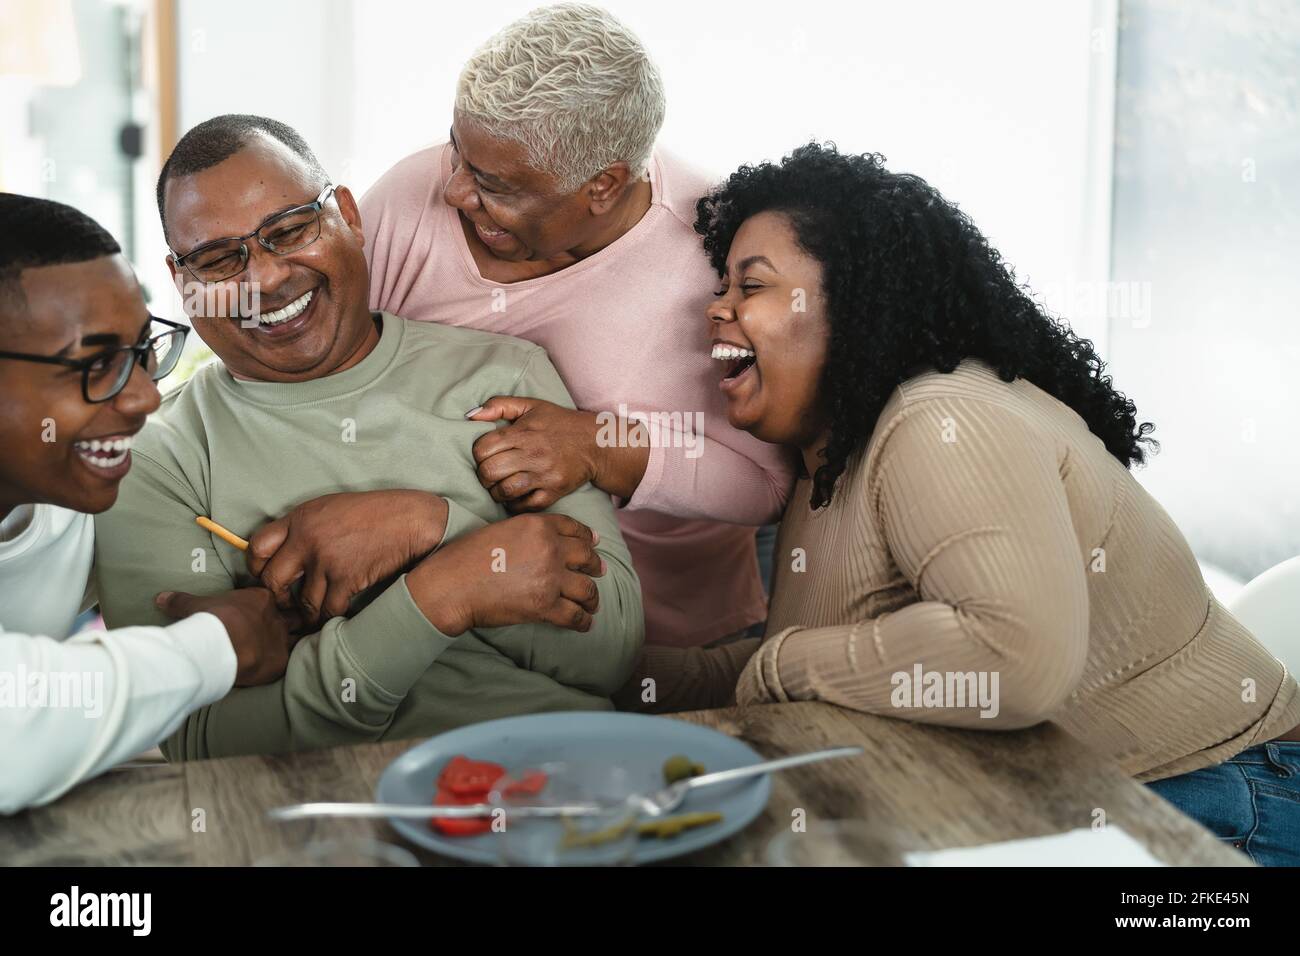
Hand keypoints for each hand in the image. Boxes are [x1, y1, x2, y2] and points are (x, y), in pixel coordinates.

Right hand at [156, 587, 301, 685]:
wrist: (220, 645)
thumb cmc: (210, 620)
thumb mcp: (194, 606)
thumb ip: (181, 601)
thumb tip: (161, 597)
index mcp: (260, 599)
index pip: (272, 597)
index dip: (270, 603)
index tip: (264, 609)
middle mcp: (276, 617)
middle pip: (292, 614)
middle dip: (291, 619)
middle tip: (285, 626)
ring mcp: (281, 638)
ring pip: (299, 635)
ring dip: (295, 639)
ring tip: (291, 645)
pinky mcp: (282, 661)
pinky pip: (293, 659)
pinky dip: (292, 661)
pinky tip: (291, 665)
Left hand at [246, 490, 447, 626]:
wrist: (411, 520)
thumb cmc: (375, 513)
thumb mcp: (331, 508)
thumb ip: (305, 527)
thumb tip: (284, 551)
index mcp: (300, 518)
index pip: (257, 546)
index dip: (257, 568)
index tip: (266, 577)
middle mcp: (307, 539)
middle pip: (272, 580)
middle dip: (278, 598)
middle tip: (287, 603)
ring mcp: (326, 560)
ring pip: (302, 601)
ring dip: (308, 613)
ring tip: (313, 615)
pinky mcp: (346, 578)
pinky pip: (328, 609)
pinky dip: (331, 616)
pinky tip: (336, 614)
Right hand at [406, 513, 604, 634]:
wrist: (451, 585)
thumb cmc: (467, 557)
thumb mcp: (502, 529)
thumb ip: (528, 531)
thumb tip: (548, 541)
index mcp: (538, 526)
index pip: (575, 529)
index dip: (588, 538)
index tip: (595, 544)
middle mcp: (549, 549)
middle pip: (587, 558)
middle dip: (595, 567)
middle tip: (599, 572)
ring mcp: (549, 578)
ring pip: (586, 589)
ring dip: (592, 598)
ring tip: (592, 604)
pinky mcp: (544, 606)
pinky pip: (575, 615)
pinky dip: (583, 622)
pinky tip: (585, 624)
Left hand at [469, 397, 602, 511]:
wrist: (595, 443)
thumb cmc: (559, 424)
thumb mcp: (531, 406)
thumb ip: (499, 405)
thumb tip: (470, 415)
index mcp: (523, 432)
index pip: (483, 449)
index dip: (478, 454)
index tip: (486, 456)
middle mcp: (533, 454)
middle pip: (490, 472)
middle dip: (484, 475)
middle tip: (490, 474)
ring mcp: (544, 475)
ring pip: (505, 491)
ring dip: (496, 492)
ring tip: (500, 486)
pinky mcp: (554, 492)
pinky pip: (525, 506)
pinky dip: (514, 504)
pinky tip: (515, 496)